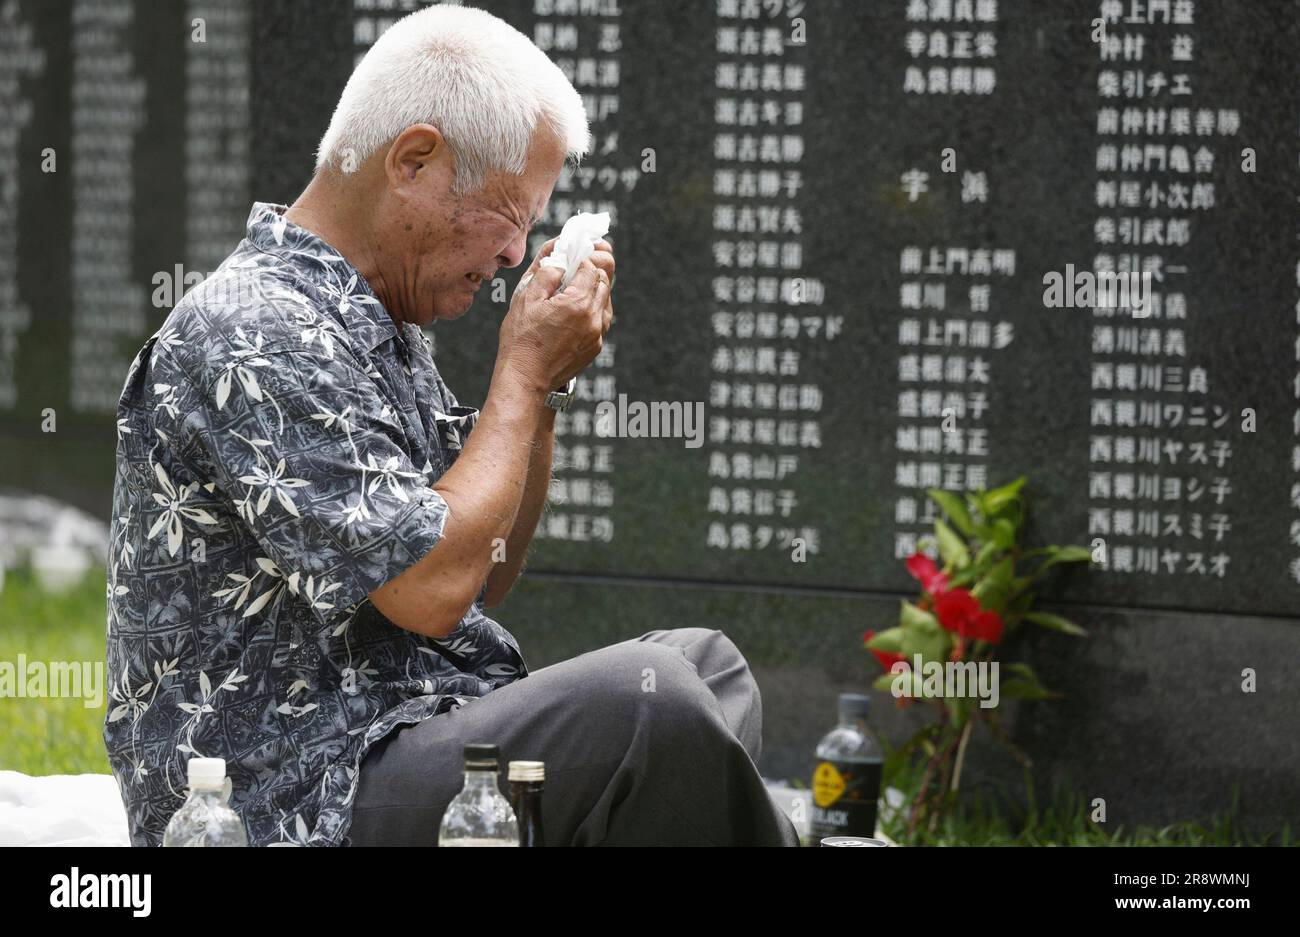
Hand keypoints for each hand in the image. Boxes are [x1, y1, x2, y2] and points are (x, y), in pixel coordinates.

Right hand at [497, 237, 614, 393]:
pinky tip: (574, 311)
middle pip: (604, 281)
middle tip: (574, 269)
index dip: (580, 259)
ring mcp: (597, 335)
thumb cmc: (521, 340)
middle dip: (591, 271)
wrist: (526, 378)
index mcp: (578, 303)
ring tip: (572, 290)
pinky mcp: (596, 347)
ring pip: (606, 300)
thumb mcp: (526, 298)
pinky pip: (601, 319)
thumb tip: (560, 260)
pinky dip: (592, 309)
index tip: (569, 258)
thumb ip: (547, 272)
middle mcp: (594, 319)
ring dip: (593, 290)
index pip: (591, 267)